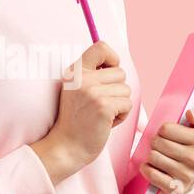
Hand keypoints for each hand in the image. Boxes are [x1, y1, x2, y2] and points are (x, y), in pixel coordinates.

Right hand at [32, 41, 131, 185]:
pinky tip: (106, 123)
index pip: (101, 47)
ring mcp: (93, 92)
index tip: (108, 74)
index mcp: (75, 72)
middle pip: (120, 73)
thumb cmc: (76, 121)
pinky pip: (127, 104)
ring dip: (119, 105)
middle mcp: (82, 78)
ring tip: (102, 115)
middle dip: (117, 90)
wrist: (66, 146)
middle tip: (100, 105)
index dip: (112, 59)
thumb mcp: (75, 90)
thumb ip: (91, 75)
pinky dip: (121, 116)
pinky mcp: (104, 107)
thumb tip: (115, 65)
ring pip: (126, 90)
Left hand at [139, 104, 193, 193]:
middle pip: (157, 142)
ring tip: (159, 157)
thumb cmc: (192, 148)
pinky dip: (147, 169)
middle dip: (156, 143)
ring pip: (153, 156)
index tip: (170, 136)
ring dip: (151, 156)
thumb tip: (190, 113)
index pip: (165, 128)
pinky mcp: (175, 188)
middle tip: (162, 147)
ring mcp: (186, 175)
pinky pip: (151, 173)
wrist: (190, 178)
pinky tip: (153, 168)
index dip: (163, 130)